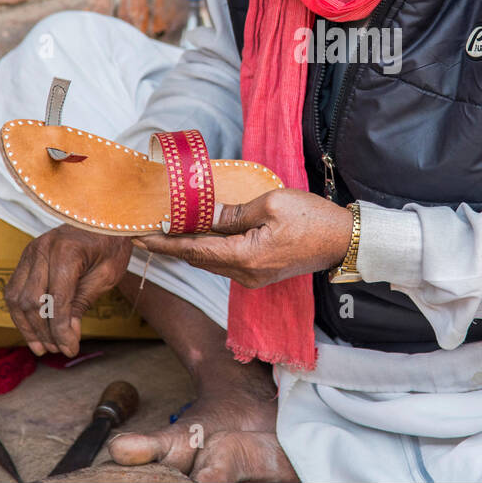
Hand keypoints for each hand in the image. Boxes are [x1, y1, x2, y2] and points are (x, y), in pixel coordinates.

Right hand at [5, 224, 133, 356]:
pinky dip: (21, 312)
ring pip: (16, 298)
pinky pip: (15, 289)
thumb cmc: (111, 244)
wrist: (104, 217)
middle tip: (58, 350)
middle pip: (32, 302)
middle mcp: (42, 249)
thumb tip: (68, 335)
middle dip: (43, 332)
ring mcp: (30, 251)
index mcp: (66, 251)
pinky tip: (33, 329)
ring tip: (43, 346)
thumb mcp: (106, 275)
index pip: (56, 301)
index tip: (70, 349)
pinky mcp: (26, 256)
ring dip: (27, 326)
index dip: (60, 331)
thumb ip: (83, 303)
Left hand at [131, 189, 353, 288]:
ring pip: (211, 261)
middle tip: (146, 229)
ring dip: (189, 246)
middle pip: (198, 259)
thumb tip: (205, 215)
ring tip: (167, 228)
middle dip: (171, 244)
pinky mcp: (260, 273)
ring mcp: (253, 277)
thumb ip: (233, 213)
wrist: (343, 240)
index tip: (138, 237)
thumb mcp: (270, 205)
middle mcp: (245, 274)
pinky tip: (199, 233)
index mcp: (245, 257)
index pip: (193, 251)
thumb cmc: (312, 218)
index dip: (163, 244)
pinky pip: (226, 261)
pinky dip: (208, 248)